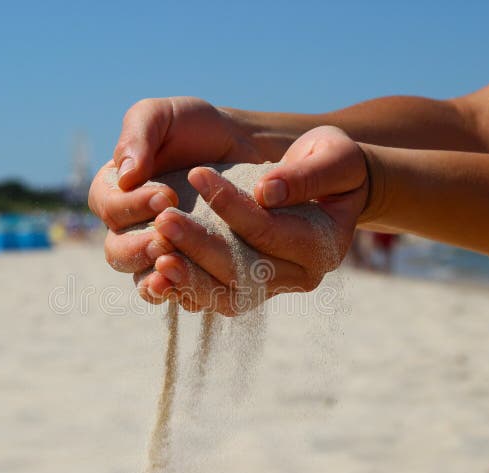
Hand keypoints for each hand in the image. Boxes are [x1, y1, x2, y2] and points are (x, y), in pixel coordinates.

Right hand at [88, 97, 266, 274]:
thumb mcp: (163, 117)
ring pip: (141, 277)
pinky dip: (178, 292)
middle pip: (117, 251)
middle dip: (137, 248)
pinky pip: (176, 289)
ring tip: (171, 271)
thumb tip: (124, 176)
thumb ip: (138, 136)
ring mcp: (158, 251)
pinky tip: (188, 288)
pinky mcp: (188, 267)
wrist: (244, 147)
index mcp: (115, 190)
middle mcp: (130, 226)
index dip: (131, 206)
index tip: (166, 196)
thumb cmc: (196, 128)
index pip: (109, 207)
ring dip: (152, 279)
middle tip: (165, 239)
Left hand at [139, 126, 368, 314]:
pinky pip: (214, 298)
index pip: (268, 230)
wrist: (331, 186)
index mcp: (322, 245)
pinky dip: (186, 290)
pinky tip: (155, 274)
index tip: (196, 173)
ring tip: (155, 255)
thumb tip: (265, 192)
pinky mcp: (249, 289)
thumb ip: (304, 176)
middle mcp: (299, 275)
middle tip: (164, 220)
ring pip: (226, 296)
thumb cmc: (333, 163)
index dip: (231, 205)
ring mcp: (273, 287)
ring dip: (188, 279)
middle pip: (243, 272)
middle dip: (200, 247)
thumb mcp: (332, 157)